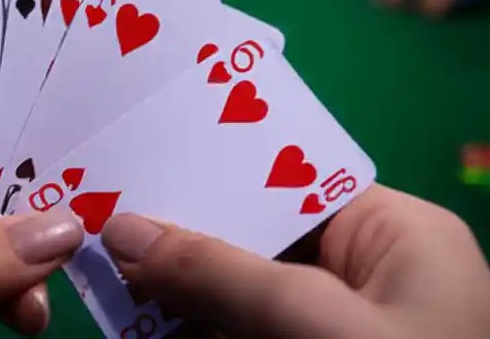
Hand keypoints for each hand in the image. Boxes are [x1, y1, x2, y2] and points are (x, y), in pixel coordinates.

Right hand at [100, 185, 489, 338]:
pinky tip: (143, 334)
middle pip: (254, 244)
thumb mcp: (317, 325)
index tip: (128, 168)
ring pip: (241, 306)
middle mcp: (368, 281)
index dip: (208, 171)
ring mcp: (342, 337)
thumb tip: (124, 230)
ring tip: (104, 290)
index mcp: (394, 235)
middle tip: (96, 233)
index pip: (286, 181)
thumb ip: (221, 277)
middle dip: (180, 246)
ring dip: (176, 304)